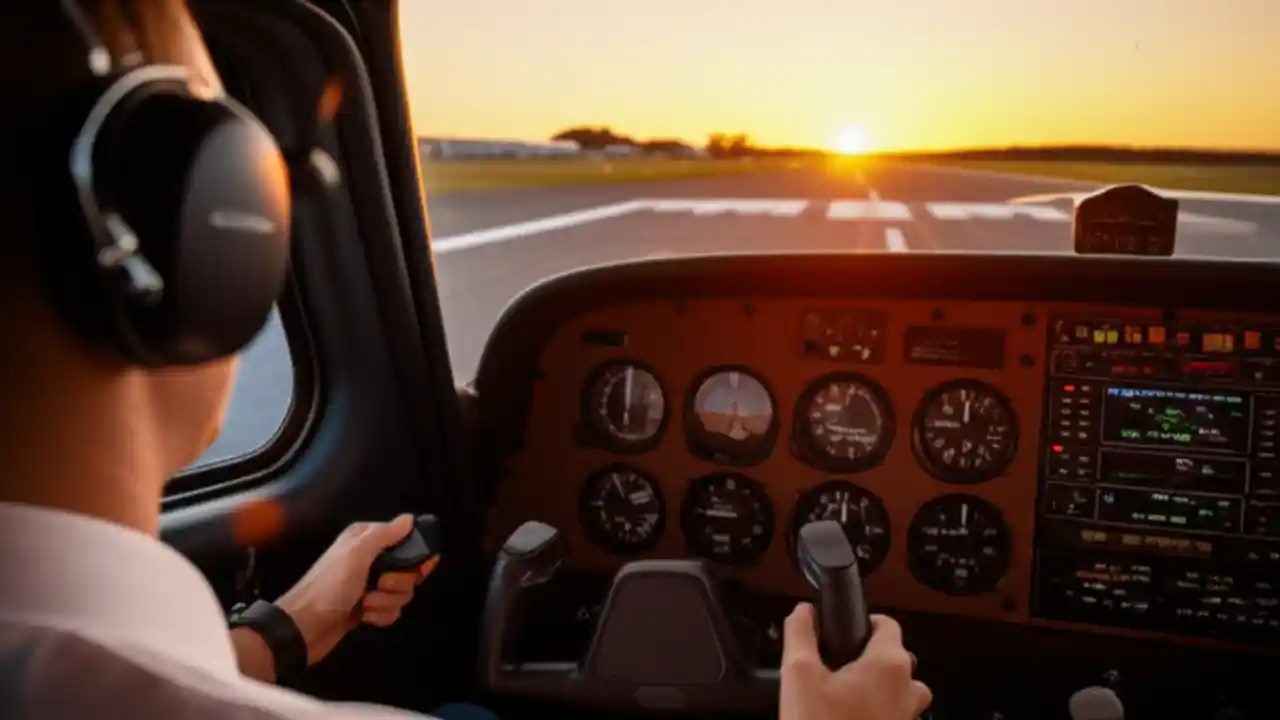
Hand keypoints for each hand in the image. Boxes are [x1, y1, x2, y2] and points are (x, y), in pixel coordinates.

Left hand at [275, 514, 439, 664]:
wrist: (305, 626)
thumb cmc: (330, 585)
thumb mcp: (357, 553)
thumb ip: (384, 534)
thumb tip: (409, 519)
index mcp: (367, 541)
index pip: (406, 541)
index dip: (416, 555)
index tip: (419, 568)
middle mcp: (371, 560)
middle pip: (408, 570)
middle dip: (399, 583)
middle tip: (380, 584)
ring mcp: (370, 586)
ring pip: (402, 593)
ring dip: (387, 602)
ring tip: (366, 605)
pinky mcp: (369, 608)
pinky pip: (392, 611)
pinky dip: (382, 616)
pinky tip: (366, 618)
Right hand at [779, 604, 930, 719]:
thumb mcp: (798, 675)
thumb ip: (800, 635)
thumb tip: (802, 612)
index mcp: (888, 664)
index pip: (888, 625)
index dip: (865, 622)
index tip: (843, 632)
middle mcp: (908, 690)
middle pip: (896, 659)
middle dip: (870, 659)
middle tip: (839, 668)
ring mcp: (908, 719)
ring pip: (901, 693)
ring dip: (879, 690)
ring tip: (847, 698)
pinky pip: (895, 718)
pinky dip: (878, 715)